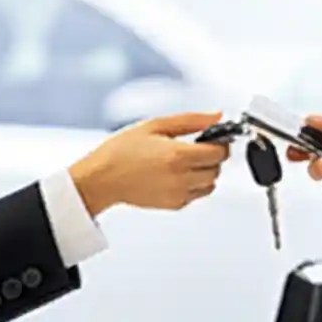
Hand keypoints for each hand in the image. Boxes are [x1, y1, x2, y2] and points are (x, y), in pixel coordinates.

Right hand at [69, 112, 229, 216]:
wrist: (102, 178)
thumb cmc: (121, 151)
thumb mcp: (156, 125)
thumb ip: (191, 120)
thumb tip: (216, 116)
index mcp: (178, 155)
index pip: (219, 152)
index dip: (219, 142)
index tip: (211, 137)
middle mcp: (182, 177)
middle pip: (217, 169)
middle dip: (212, 157)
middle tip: (197, 147)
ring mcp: (179, 194)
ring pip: (210, 184)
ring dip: (205, 172)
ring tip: (185, 161)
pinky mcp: (174, 205)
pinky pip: (196, 195)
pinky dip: (194, 184)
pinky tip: (176, 174)